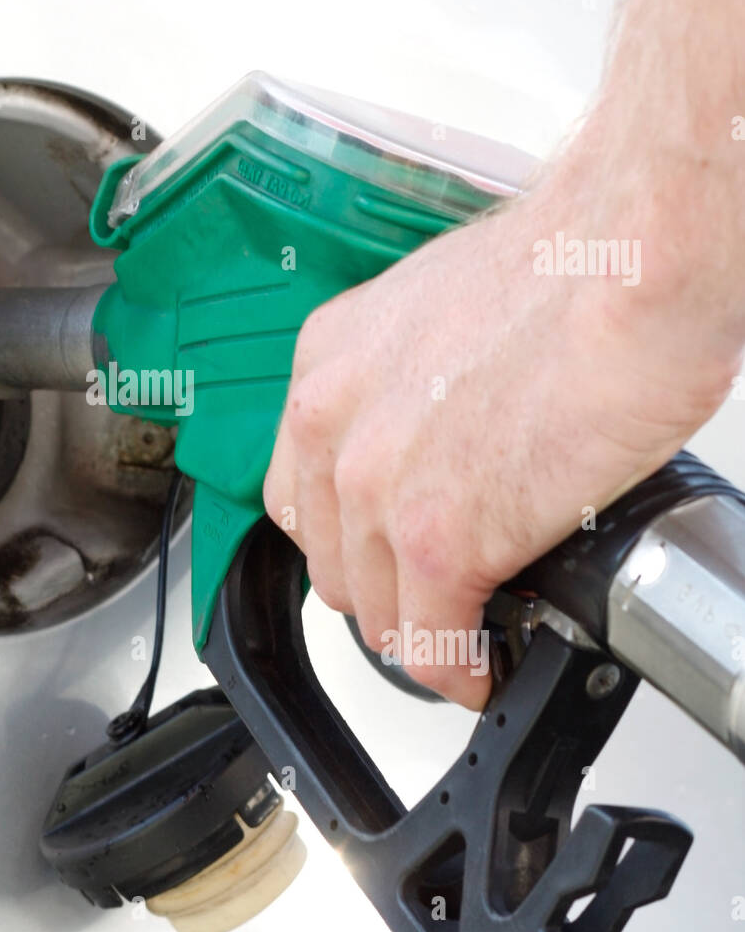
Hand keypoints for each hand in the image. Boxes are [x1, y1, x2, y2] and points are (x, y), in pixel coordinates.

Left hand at [263, 144, 738, 707]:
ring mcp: (376, 486)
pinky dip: (459, 671)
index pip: (302, 491)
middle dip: (382, 592)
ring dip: (422, 638)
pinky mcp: (438, 538)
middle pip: (330, 560)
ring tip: (466, 640)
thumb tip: (445, 439)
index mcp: (329, 365)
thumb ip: (416, 388)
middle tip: (433, 603)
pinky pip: (432, 644)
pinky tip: (486, 667)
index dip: (346, 542)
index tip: (380, 560)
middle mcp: (333, 424)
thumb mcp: (444, 318)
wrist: (629, 260)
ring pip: (375, 613)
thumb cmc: (572, 268)